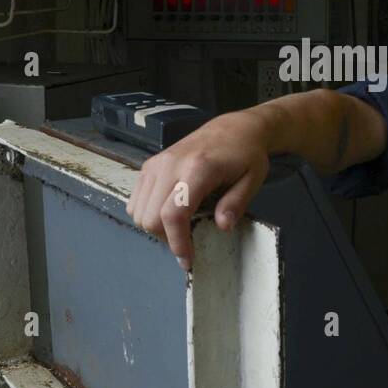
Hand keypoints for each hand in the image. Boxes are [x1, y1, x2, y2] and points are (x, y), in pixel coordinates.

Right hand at [125, 111, 271, 269]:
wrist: (233, 128)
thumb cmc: (245, 154)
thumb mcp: (252, 180)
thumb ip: (236, 204)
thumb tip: (222, 227)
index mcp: (198, 168)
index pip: (173, 213)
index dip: (177, 243)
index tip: (188, 260)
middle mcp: (170, 164)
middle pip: (150, 217)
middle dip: (167, 238)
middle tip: (189, 241)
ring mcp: (156, 163)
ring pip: (138, 211)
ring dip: (156, 228)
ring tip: (180, 227)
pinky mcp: (149, 165)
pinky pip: (136, 200)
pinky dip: (147, 214)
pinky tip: (169, 212)